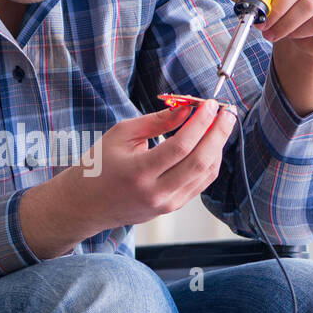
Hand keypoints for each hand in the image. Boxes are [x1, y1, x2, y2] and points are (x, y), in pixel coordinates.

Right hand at [21, 99, 238, 256]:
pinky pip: (200, 183)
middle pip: (200, 162)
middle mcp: (156, 193)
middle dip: (218, 133)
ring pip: (206, 174)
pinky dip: (209, 160)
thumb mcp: (121, 135)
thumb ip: (156, 121)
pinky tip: (209, 142)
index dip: (200, 122)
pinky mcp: (172, 207)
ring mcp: (166, 204)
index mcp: (138, 173)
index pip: (181, 146)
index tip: (209, 104)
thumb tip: (187, 109)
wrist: (85, 205)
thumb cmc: (99, 166)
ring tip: (219, 123)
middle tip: (226, 111)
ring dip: (217, 146)